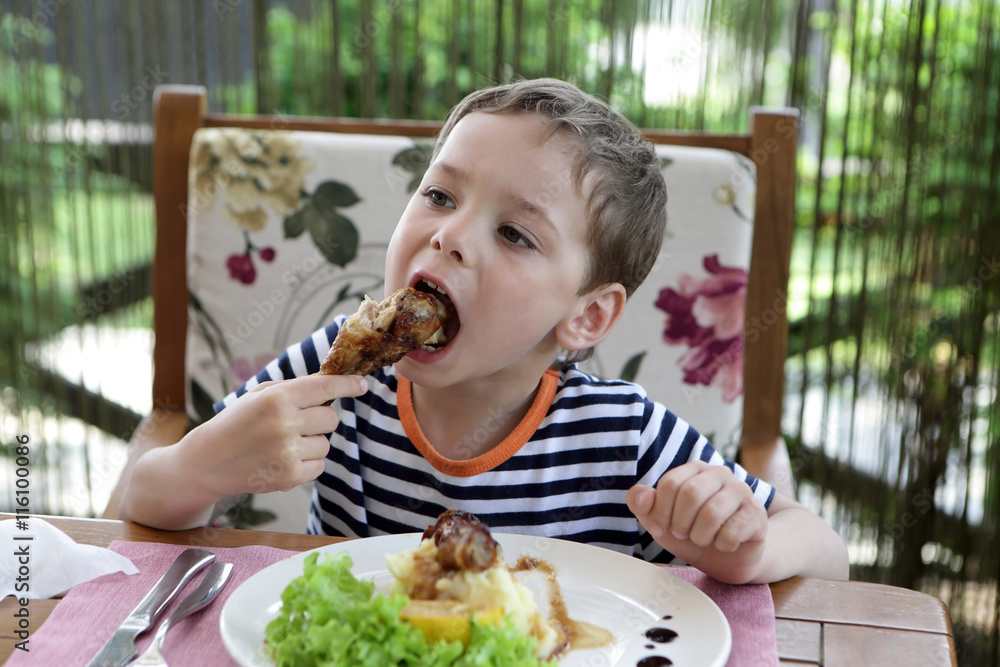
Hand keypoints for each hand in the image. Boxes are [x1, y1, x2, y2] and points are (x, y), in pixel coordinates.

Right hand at [182, 374, 368, 497]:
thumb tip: (332, 385)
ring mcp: (287, 451)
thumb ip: (294, 388)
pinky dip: (307, 464)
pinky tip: (283, 460)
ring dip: (312, 444)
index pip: (324, 388)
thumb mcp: (258, 395)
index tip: (361, 385)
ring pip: (326, 444)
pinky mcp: (289, 476)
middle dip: (320, 421)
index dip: (347, 385)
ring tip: (283, 445)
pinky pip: (319, 466)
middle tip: (298, 424)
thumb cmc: (237, 423)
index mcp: (277, 398)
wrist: (207, 461)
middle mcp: (284, 422)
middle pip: (331, 419)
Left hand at [626, 461, 767, 582]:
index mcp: (694, 469)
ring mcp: (742, 491)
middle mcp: (720, 473)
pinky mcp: (757, 514)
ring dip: (700, 536)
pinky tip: (725, 545)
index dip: (659, 511)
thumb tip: (639, 496)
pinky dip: (722, 545)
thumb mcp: (662, 523)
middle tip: (683, 534)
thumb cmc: (693, 534)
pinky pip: (732, 531)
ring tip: (703, 540)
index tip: (660, 528)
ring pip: (712, 512)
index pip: (670, 483)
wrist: (730, 558)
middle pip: (690, 494)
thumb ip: (644, 506)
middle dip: (680, 523)